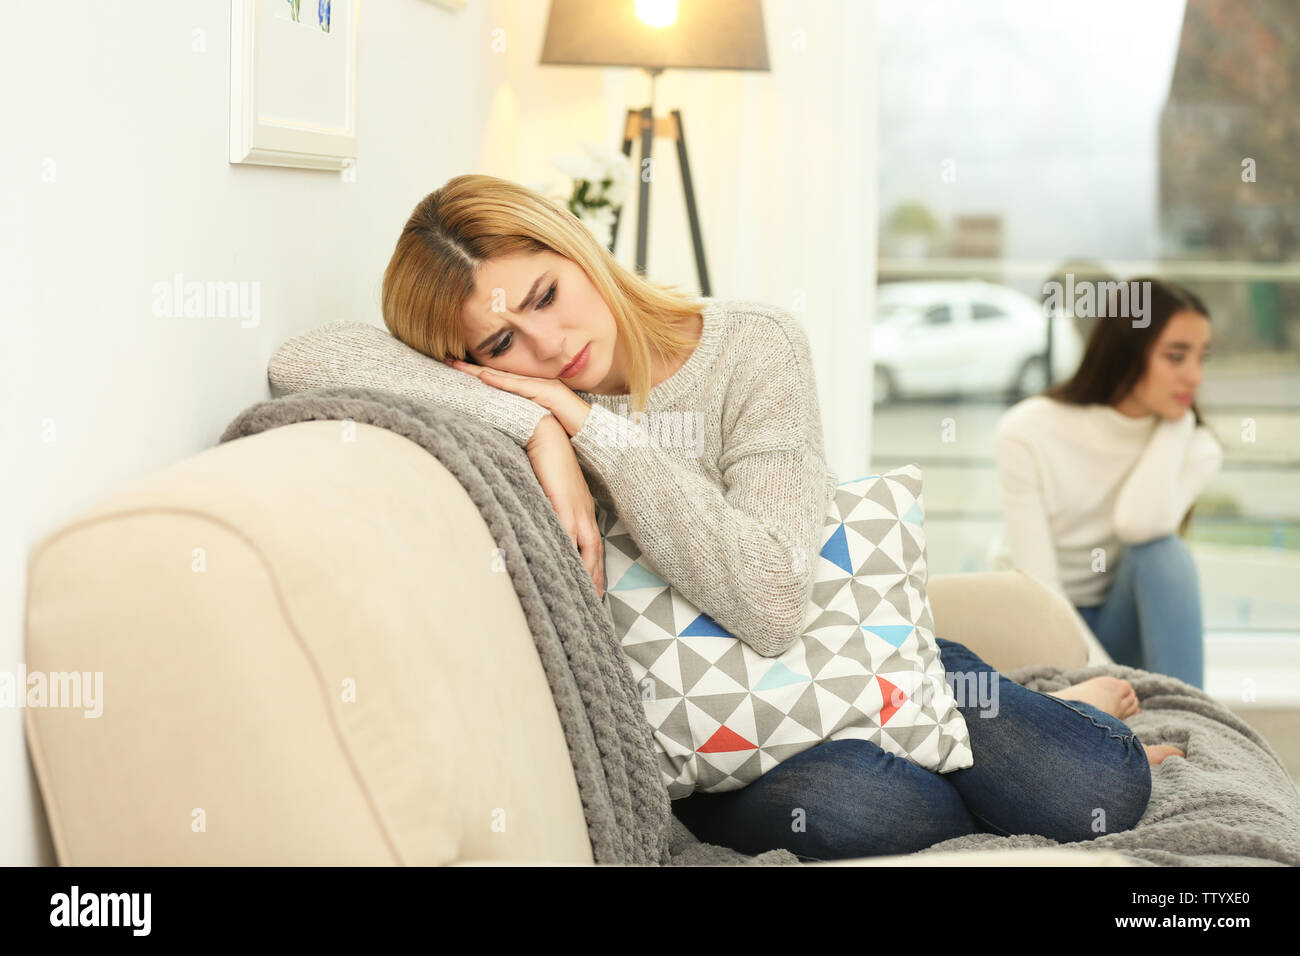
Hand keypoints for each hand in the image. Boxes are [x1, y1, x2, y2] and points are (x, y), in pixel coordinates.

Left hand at [446, 359, 591, 436]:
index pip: (499, 381)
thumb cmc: (569, 430)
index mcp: (532, 391)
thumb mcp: (539, 425)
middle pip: (498, 375)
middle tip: (448, 362)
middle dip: (472, 369)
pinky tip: (484, 377)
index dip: (477, 376)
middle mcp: (536, 384)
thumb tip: (504, 429)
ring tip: (458, 367)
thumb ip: (523, 422)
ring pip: (505, 377)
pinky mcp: (550, 393)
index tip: (456, 371)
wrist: (595, 432)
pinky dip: (502, 381)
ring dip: (480, 372)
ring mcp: (544, 386)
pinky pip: (521, 387)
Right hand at [525, 415, 604, 596]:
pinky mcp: (563, 504)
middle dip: (594, 580)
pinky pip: (567, 536)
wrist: (545, 433)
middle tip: (593, 603)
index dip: (594, 569)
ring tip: (585, 597)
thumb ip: (552, 508)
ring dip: (586, 574)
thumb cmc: (547, 459)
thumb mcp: (552, 489)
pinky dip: (568, 556)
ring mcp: (576, 510)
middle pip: (594, 554)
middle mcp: (585, 512)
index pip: (593, 546)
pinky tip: (564, 572)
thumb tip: (544, 527)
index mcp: (584, 509)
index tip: (594, 590)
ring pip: (586, 550)